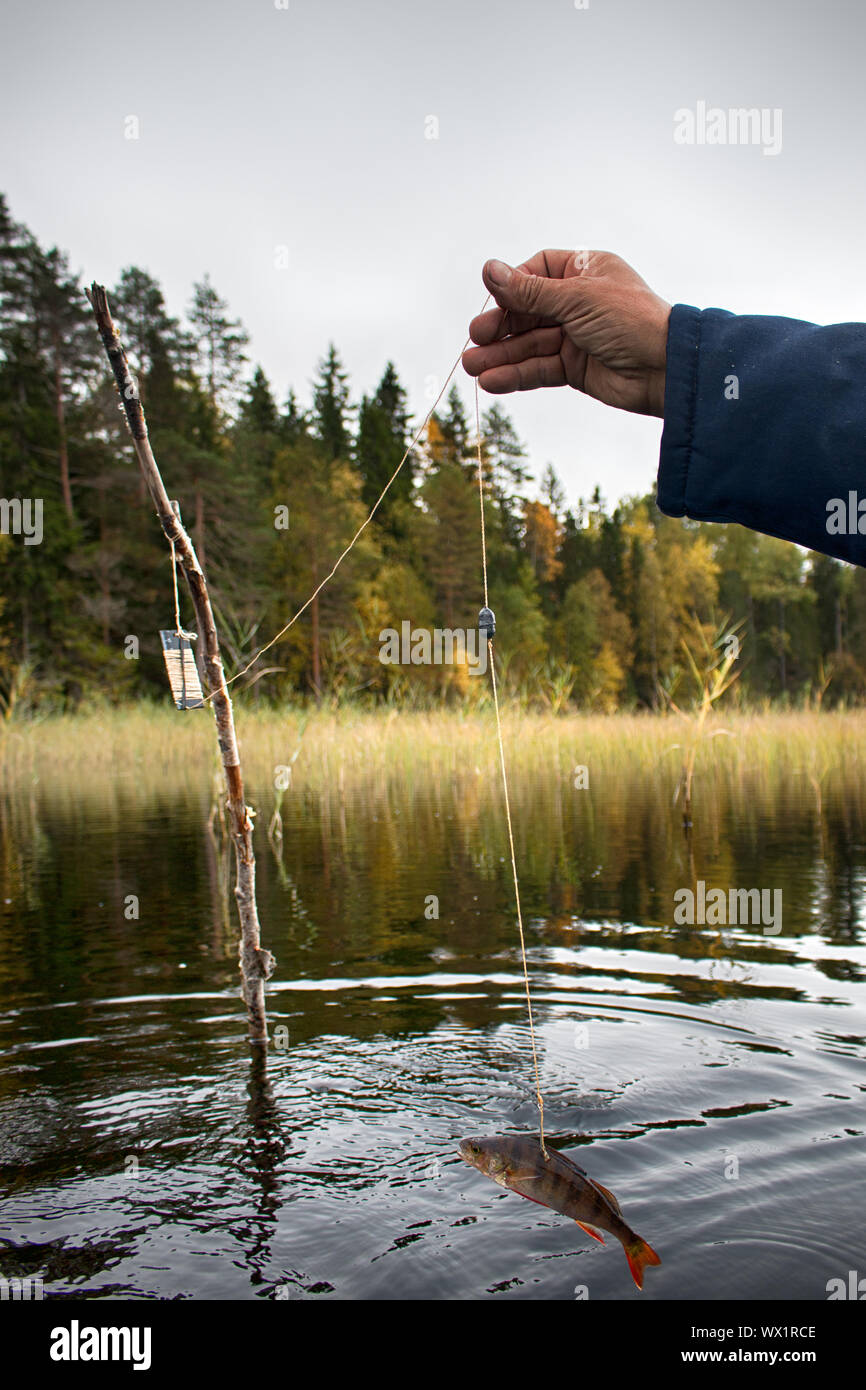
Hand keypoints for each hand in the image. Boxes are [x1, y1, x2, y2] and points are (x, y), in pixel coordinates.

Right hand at [462, 250, 670, 417]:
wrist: (666, 369)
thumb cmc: (630, 321)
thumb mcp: (576, 299)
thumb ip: (529, 292)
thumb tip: (489, 270)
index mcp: (585, 271)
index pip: (536, 272)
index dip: (513, 287)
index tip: (493, 301)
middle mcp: (579, 302)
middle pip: (527, 311)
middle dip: (500, 327)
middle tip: (474, 340)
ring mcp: (576, 336)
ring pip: (529, 344)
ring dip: (500, 356)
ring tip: (471, 367)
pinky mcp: (576, 368)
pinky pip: (539, 368)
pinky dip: (516, 375)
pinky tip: (492, 381)